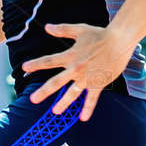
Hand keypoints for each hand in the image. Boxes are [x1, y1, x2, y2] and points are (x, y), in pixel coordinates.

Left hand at [21, 23, 135, 119]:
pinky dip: (88, 108)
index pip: (49, 61)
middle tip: (33, 100)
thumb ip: (62, 29)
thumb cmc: (101, 34)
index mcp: (70, 56)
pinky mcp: (99, 82)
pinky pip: (92, 98)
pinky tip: (82, 118)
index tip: (25, 68)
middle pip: (57, 81)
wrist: (121, 39)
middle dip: (44, 91)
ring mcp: (87, 77)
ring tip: (55, 112)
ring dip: (64, 103)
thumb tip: (47, 27)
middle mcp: (76, 68)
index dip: (36, 64)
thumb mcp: (80, 30)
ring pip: (73, 93)